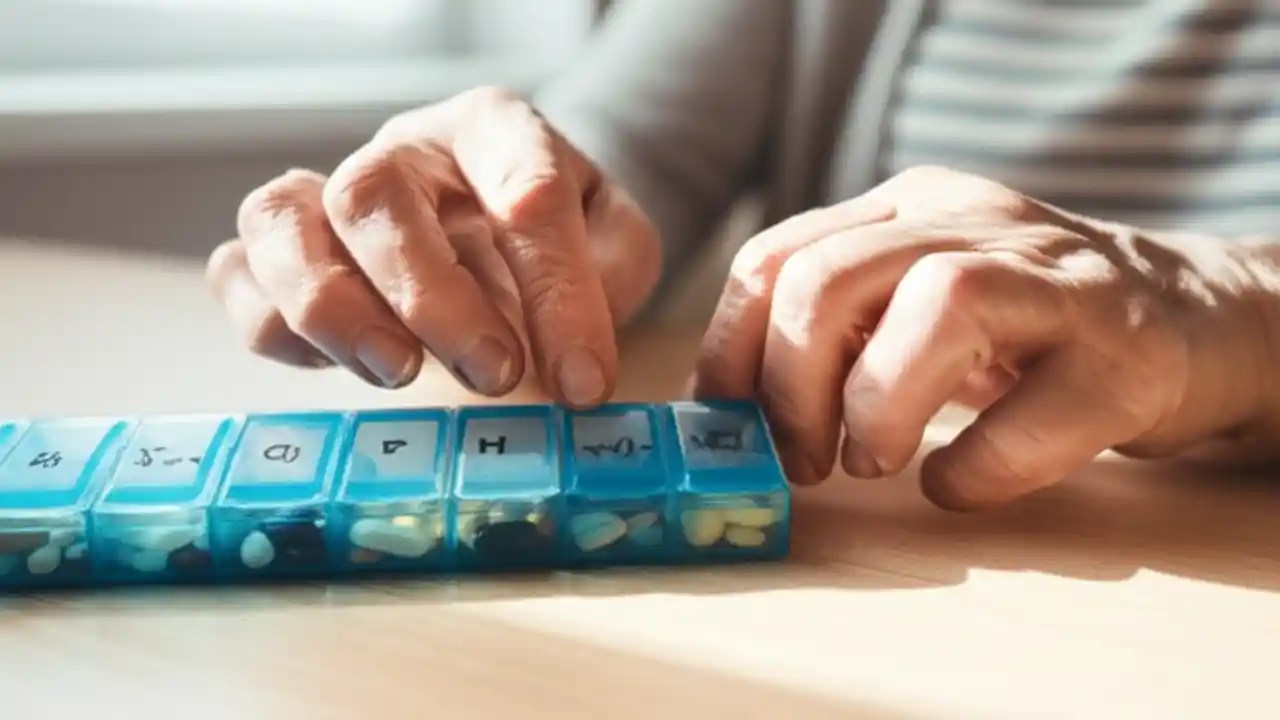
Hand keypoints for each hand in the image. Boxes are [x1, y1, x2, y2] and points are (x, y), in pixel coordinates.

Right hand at [206, 87, 660, 406]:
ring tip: (400, 372)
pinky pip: (238, 273)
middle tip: (495, 373)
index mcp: (495, 129)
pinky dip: (270, 324)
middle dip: (430, 297)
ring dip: (333, 309)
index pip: (523, 188)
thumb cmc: (559, 235)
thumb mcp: (616, 242)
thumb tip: (576, 356)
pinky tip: (336, 365)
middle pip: (374, 196)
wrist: (506, 227)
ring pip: (281, 223)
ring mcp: (331, 195)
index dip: (557, 291)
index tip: (583, 378)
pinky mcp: (285, 252)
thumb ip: (612, 277)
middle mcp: (403, 153)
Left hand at [695, 166, 1279, 509]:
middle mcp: (976, 223)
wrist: (1188, 316)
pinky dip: (975, 468)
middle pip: (831, 280)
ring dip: (876, 406)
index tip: (731, 426)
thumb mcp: (915, 297)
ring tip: (872, 463)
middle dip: (790, 389)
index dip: (732, 353)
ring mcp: (1058, 281)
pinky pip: (1034, 414)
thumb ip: (834, 329)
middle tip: (805, 462)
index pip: (776, 259)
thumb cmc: (1024, 326)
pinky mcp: (1127, 355)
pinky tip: (955, 483)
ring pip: (940, 304)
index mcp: (908, 208)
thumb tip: (726, 402)